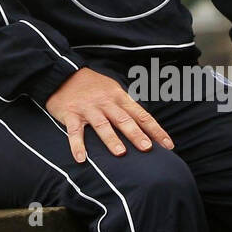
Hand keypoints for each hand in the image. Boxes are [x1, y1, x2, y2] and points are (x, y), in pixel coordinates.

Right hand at [46, 67, 174, 162]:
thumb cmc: (92, 86)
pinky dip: (77, 145)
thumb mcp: (113, 90)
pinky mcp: (70, 113)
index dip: (155, 130)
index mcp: (119, 97)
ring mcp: (88, 108)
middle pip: (123, 119)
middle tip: (147, 148)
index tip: (168, 145)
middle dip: (136, 133)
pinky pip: (74, 131)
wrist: (62, 73)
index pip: (141, 115)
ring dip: (111, 138)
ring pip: (101, 124)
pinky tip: (81, 158)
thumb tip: (147, 127)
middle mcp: (105, 102)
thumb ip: (126, 107)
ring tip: (120, 153)